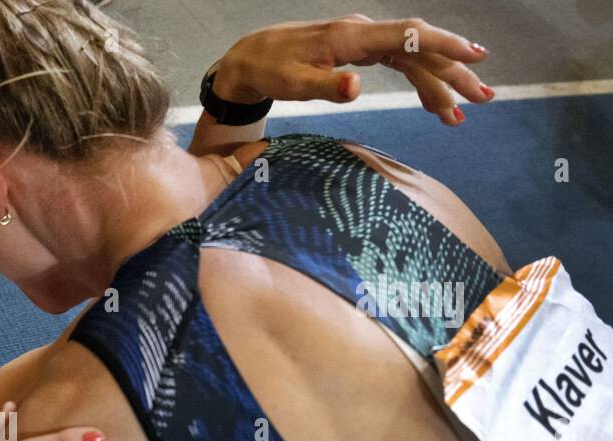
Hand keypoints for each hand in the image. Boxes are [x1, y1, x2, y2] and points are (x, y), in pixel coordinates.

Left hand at [214, 15, 492, 124]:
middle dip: (454, 73)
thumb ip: (326, 86)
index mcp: (351, 37)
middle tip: (483, 99)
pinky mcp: (362, 51)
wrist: (251, 57)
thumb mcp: (293, 84)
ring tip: (464, 112)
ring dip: (441, 83)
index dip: (444, 43)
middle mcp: (364, 33)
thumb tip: (356, 87)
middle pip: (420, 48)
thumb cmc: (271, 70)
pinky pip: (400, 63)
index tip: (475, 55)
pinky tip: (435, 103)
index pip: (407, 35)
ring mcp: (365, 41)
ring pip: (414, 58)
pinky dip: (419, 82)